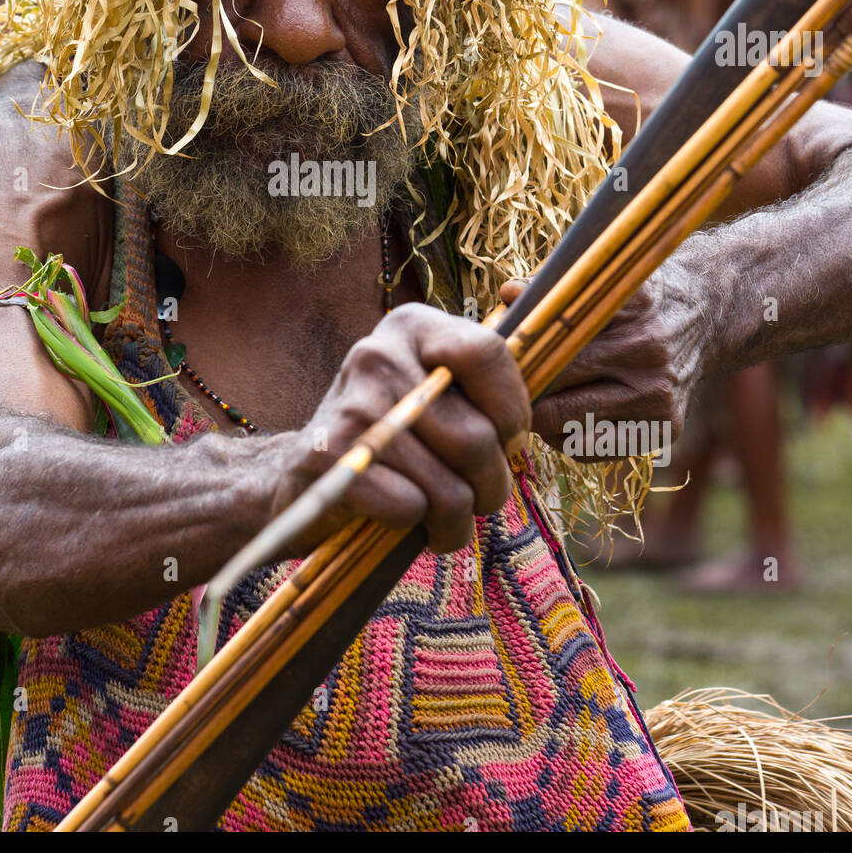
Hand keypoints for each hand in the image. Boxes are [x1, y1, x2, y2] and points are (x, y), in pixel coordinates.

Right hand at [271, 303, 530, 554]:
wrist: (300, 476)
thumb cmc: (392, 438)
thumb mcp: (434, 391)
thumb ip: (483, 382)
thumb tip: (551, 378)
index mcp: (411, 326)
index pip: (489, 351)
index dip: (514, 409)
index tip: (509, 440)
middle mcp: (377, 353)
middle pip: (477, 437)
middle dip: (491, 486)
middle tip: (477, 497)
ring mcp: (350, 405)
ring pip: (449, 486)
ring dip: (455, 519)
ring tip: (440, 519)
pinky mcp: (328, 458)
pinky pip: (409, 507)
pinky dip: (413, 526)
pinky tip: (396, 519)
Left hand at [498, 260, 702, 453]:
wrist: (705, 314)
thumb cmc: (636, 297)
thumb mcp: (603, 278)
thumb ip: (553, 288)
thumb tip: (508, 295)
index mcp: (629, 309)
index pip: (555, 340)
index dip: (519, 353)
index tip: (499, 357)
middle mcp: (648, 354)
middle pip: (558, 387)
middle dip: (524, 389)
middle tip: (504, 386)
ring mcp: (659, 397)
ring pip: (570, 427)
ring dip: (541, 420)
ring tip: (534, 403)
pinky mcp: (666, 428)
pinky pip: (594, 449)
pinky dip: (568, 439)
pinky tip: (565, 419)